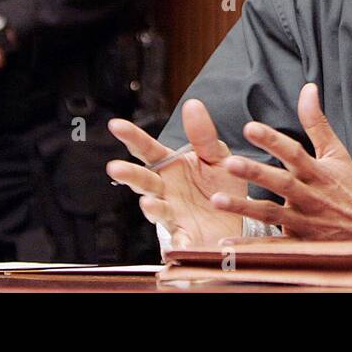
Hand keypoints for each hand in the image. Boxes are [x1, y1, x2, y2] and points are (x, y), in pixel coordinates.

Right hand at [106, 99, 245, 248]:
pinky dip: (178, 246)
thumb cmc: (219, 184)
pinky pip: (179, 242)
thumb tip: (192, 103)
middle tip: (116, 168)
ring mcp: (173, 214)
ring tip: (150, 204)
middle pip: (144, 181)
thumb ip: (203, 135)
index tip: (116, 125)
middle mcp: (165, 191)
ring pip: (156, 210)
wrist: (235, 218)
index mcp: (171, 167)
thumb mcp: (216, 156)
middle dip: (129, 175)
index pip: (148, 149)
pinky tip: (179, 248)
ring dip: (151, 208)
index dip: (132, 137)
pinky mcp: (186, 237)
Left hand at [213, 83, 351, 241]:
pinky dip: (250, 248)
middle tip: (230, 163)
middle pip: (281, 183)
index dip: (273, 141)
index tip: (250, 128)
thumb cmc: (349, 187)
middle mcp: (310, 196)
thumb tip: (307, 88)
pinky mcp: (299, 244)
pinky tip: (226, 243)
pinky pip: (272, 248)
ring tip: (217, 199)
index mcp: (318, 172)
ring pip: (272, 215)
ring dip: (244, 208)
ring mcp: (304, 222)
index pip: (294, 153)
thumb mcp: (337, 153)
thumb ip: (316, 122)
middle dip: (256, 173)